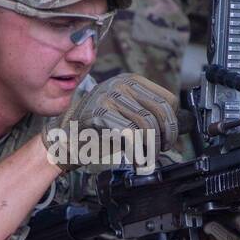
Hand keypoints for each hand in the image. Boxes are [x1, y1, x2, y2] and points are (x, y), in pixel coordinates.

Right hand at [42, 74, 180, 173]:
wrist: (66, 139)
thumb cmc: (98, 130)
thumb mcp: (126, 113)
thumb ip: (146, 112)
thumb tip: (173, 128)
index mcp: (131, 81)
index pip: (167, 99)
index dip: (173, 123)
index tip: (168, 139)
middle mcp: (120, 84)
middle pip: (159, 112)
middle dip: (165, 136)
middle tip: (160, 150)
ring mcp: (108, 97)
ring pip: (146, 124)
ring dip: (151, 147)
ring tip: (147, 158)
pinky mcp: (99, 113)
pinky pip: (129, 134)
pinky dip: (137, 151)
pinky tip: (136, 159)